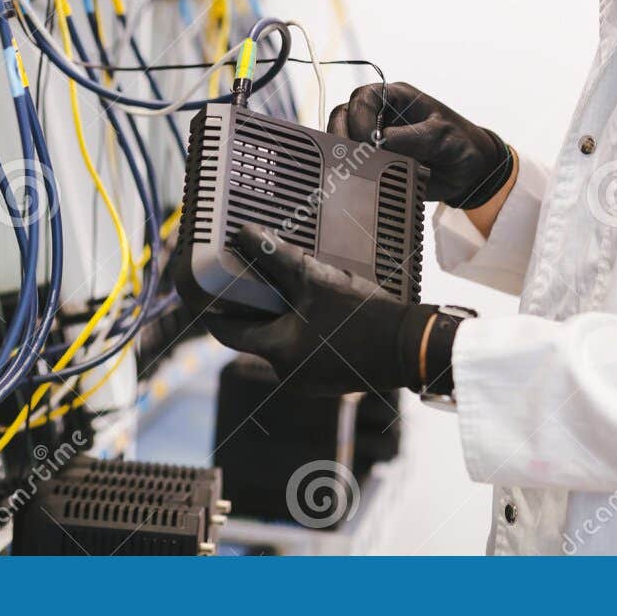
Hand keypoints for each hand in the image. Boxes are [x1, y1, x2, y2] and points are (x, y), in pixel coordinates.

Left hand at [203, 225, 438, 395]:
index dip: (215, 313)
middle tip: (252, 285)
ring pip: (283, 343)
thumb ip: (277, 258)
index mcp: (279, 352)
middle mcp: (288, 374)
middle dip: (255, 311)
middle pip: (257, 337)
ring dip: (282, 320)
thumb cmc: (362, 316)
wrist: (410, 345)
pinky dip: (303, 332)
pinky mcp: (330, 379)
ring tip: (290, 292)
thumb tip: (246, 235)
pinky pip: (305, 352)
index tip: (206, 298)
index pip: (230, 334)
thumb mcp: (315, 280)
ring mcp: (310, 381)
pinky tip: (317, 312)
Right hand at [328, 81, 513, 207]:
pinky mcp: (371, 160)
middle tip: (355, 158)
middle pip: (343, 116)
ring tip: (355, 170)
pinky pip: (350, 161)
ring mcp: (372, 138)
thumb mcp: (442, 137)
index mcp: (395, 97)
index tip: (369, 141)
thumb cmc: (459, 144)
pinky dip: (348, 170)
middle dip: (344, 137)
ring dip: (343, 154)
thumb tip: (382, 141)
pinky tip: (356, 180)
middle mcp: (379, 114)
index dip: (360, 119)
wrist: (469, 172)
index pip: (363, 99)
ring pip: (341, 139)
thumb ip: (414, 138)